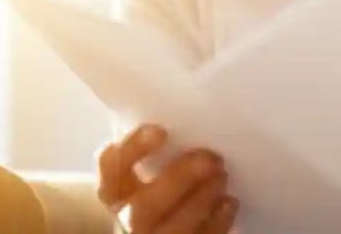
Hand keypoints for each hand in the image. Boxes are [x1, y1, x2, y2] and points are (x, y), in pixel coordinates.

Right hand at [96, 124, 237, 233]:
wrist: (152, 224)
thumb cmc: (154, 184)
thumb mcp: (146, 167)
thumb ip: (157, 149)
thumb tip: (192, 117)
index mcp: (113, 189)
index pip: (112, 166)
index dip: (134, 148)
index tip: (161, 131)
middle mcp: (125, 217)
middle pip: (146, 204)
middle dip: (181, 179)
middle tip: (211, 158)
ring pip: (173, 228)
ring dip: (202, 200)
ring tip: (222, 176)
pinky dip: (216, 223)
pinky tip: (229, 203)